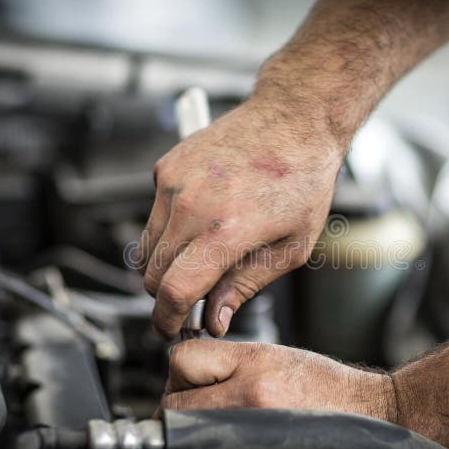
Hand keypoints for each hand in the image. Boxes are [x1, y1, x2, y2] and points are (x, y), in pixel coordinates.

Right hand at [138, 98, 342, 338]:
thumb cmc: (301, 181)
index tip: (171, 328)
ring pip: (146, 247)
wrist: (292, 120)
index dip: (167, 319)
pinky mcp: (166, 168)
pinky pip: (154, 214)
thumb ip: (244, 287)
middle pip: (152, 274)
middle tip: (191, 300)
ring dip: (164, 265)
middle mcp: (191, 205)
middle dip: (166, 297)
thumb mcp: (288, 248)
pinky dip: (169, 229)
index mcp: (226, 230)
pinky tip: (201, 220)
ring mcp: (173, 183)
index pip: (173, 291)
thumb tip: (213, 320)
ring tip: (199, 261)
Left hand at [160, 339, 396, 421]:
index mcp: (255, 365)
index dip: (184, 368)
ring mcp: (251, 434)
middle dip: (181, 402)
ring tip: (222, 422)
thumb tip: (181, 373)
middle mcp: (251, 398)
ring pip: (185, 433)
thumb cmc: (323, 385)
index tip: (195, 375)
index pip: (182, 359)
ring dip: (192, 429)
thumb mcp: (272, 354)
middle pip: (173, 403)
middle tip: (205, 403)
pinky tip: (234, 442)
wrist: (367, 415)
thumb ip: (225, 361)